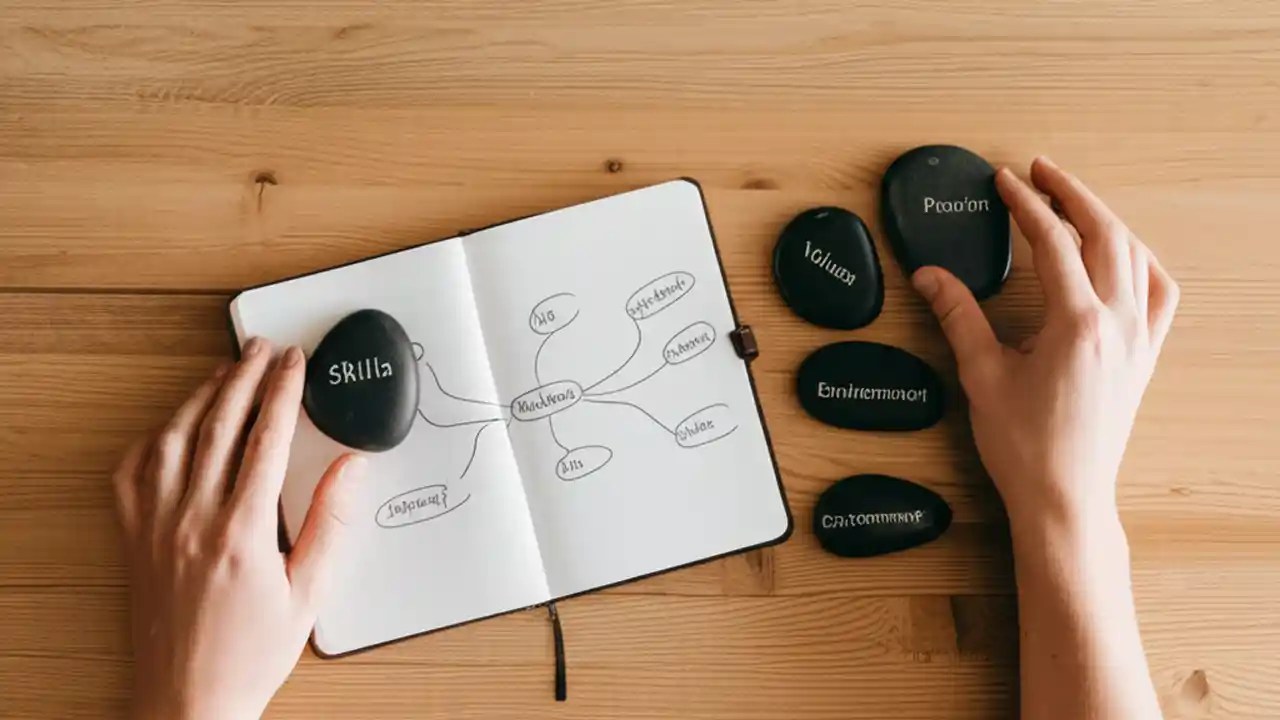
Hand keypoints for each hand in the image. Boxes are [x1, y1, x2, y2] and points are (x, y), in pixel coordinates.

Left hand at [111, 339, 366, 719]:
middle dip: (245, 376)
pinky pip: (133, 473)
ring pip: (174, 439)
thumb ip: (332, 523)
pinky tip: (173, 425)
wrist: (188, 701)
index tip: (295, 363)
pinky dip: (154, 438)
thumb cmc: (249, 656)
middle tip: (262, 348)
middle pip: (219, 425)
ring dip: (201, 396)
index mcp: (242, 533)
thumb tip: (349, 468)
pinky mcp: (133, 540)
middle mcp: (192, 521)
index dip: (283, 391)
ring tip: (225, 370)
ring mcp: (156, 527)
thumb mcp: (310, 593)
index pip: (266, 439)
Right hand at [912, 157, 1178, 533]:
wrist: (1065, 497)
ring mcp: (1139, 340)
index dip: (1026, 205)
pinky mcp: (1144, 356)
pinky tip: (1121, 255)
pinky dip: (1141, 261)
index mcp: (1077, 325)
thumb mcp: (981, 376)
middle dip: (1072, 195)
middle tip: (1041, 173)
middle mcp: (1118, 325)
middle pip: (1104, 235)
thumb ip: (959, 316)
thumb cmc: (1025, 447)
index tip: (1006, 181)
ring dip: (1105, 220)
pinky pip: (1160, 292)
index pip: (1053, 243)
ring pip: (1135, 256)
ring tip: (1074, 202)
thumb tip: (931, 276)